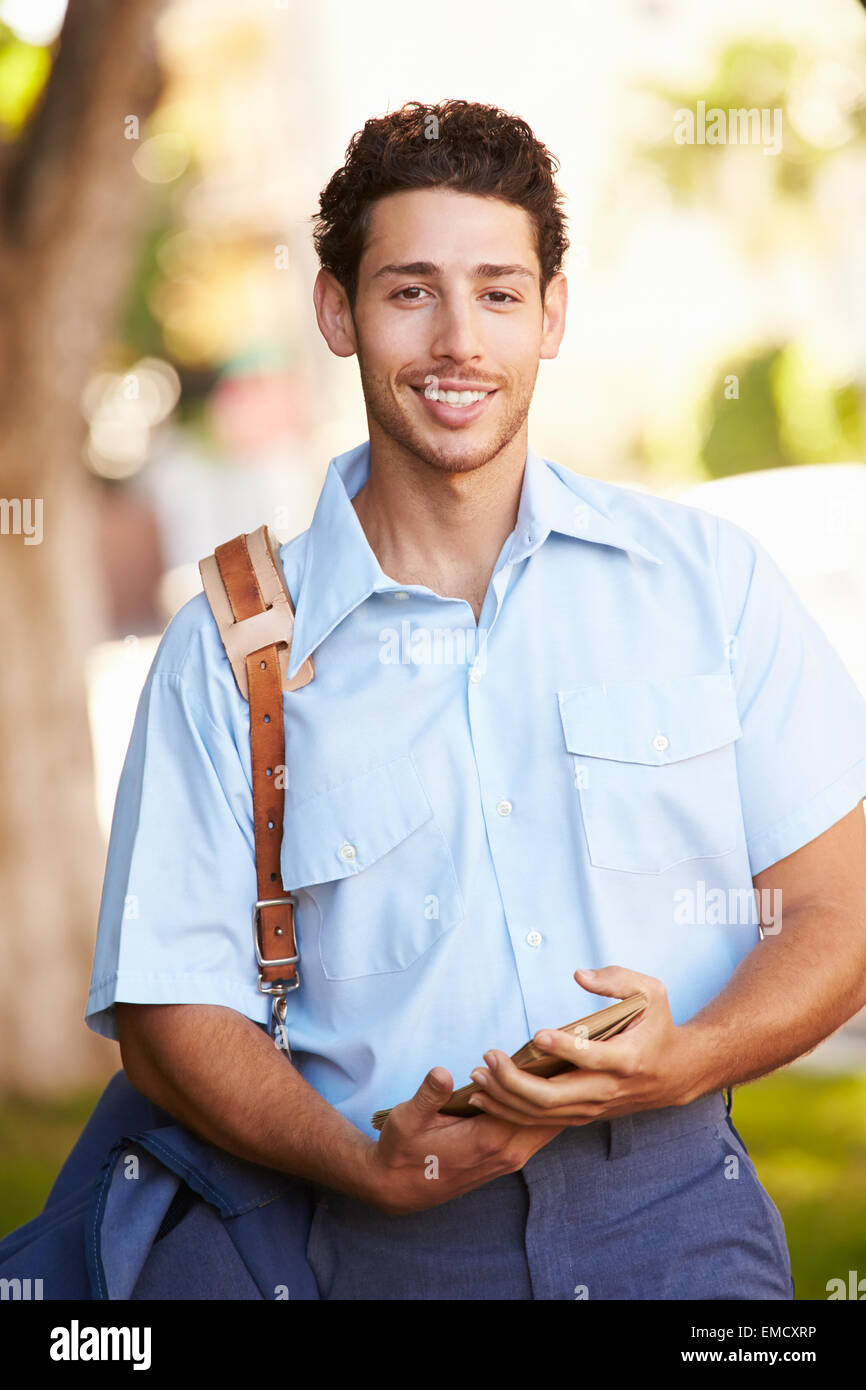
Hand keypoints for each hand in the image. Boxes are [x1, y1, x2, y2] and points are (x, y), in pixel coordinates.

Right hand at [363, 1066, 564, 1214]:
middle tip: (562, 1050)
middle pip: (550, 1115)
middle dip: (556, 1084)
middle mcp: (507, 1152)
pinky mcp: (507, 1161)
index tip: (547, 1044)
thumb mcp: (407, 1119)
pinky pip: (538, 1134)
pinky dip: (546, 1113)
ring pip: (549, 1127)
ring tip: (558, 1065)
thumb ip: (429, 1096)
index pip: (529, 1101)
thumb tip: (442, 1072)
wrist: (399, 1190)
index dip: (538, 1072)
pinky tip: (544, 1090)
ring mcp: (510, 1160)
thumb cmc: (402, 1151)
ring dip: (554, 1099)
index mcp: (488, 1139)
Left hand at [465, 966, 700, 1126]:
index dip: (563, 1048)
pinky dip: (510, 1112)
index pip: (591, 1059)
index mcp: (627, 1059)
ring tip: (478, 1075)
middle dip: (514, 1081)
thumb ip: (616, 979)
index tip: (536, 1034)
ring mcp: (593, 1108)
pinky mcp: (582, 1115)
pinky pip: (542, 1121)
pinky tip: (484, 1097)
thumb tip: (579, 975)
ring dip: (505, 1098)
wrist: (676, 1073)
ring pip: (543, 1114)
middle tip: (488, 1057)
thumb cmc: (658, 1025)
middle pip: (554, 1097)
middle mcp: (608, 1089)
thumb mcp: (651, 992)